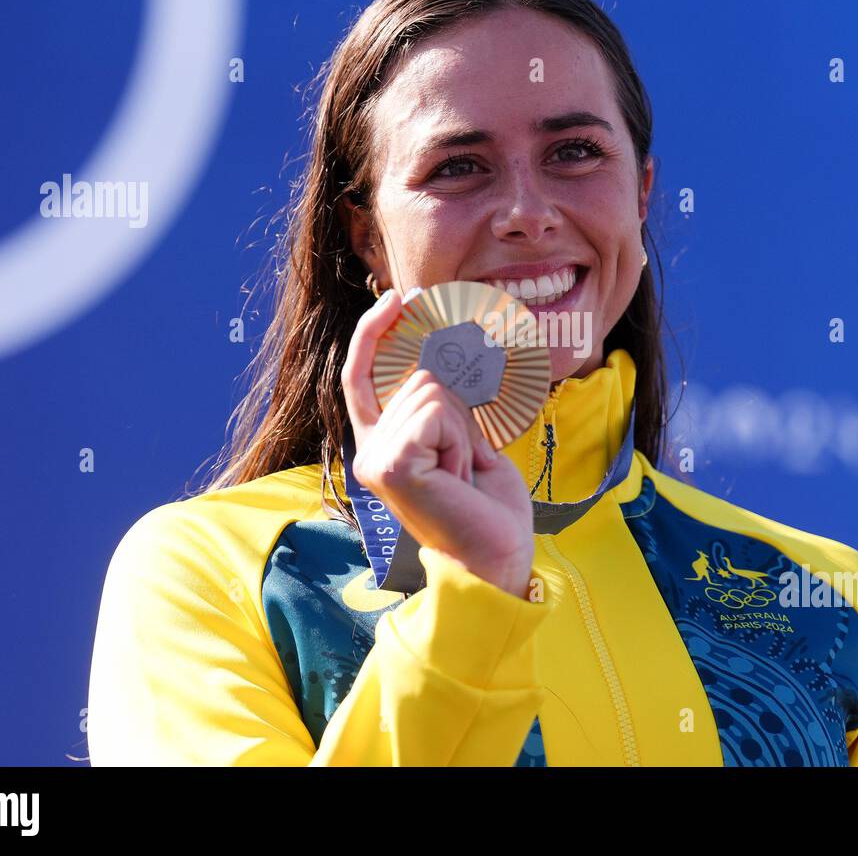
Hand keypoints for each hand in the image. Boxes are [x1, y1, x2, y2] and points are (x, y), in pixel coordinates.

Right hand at [340, 289, 535, 598]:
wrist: (495, 559)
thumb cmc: (487, 508)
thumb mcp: (467, 439)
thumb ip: (446, 400)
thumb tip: (445, 346)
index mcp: (382, 445)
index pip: (362, 375)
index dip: (375, 332)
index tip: (401, 298)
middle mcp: (369, 451)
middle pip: (419, 377)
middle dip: (461, 409)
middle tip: (467, 462)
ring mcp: (375, 458)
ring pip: (432, 389)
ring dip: (464, 427)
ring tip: (462, 472)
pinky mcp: (390, 463)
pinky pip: (436, 411)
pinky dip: (461, 436)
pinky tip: (458, 474)